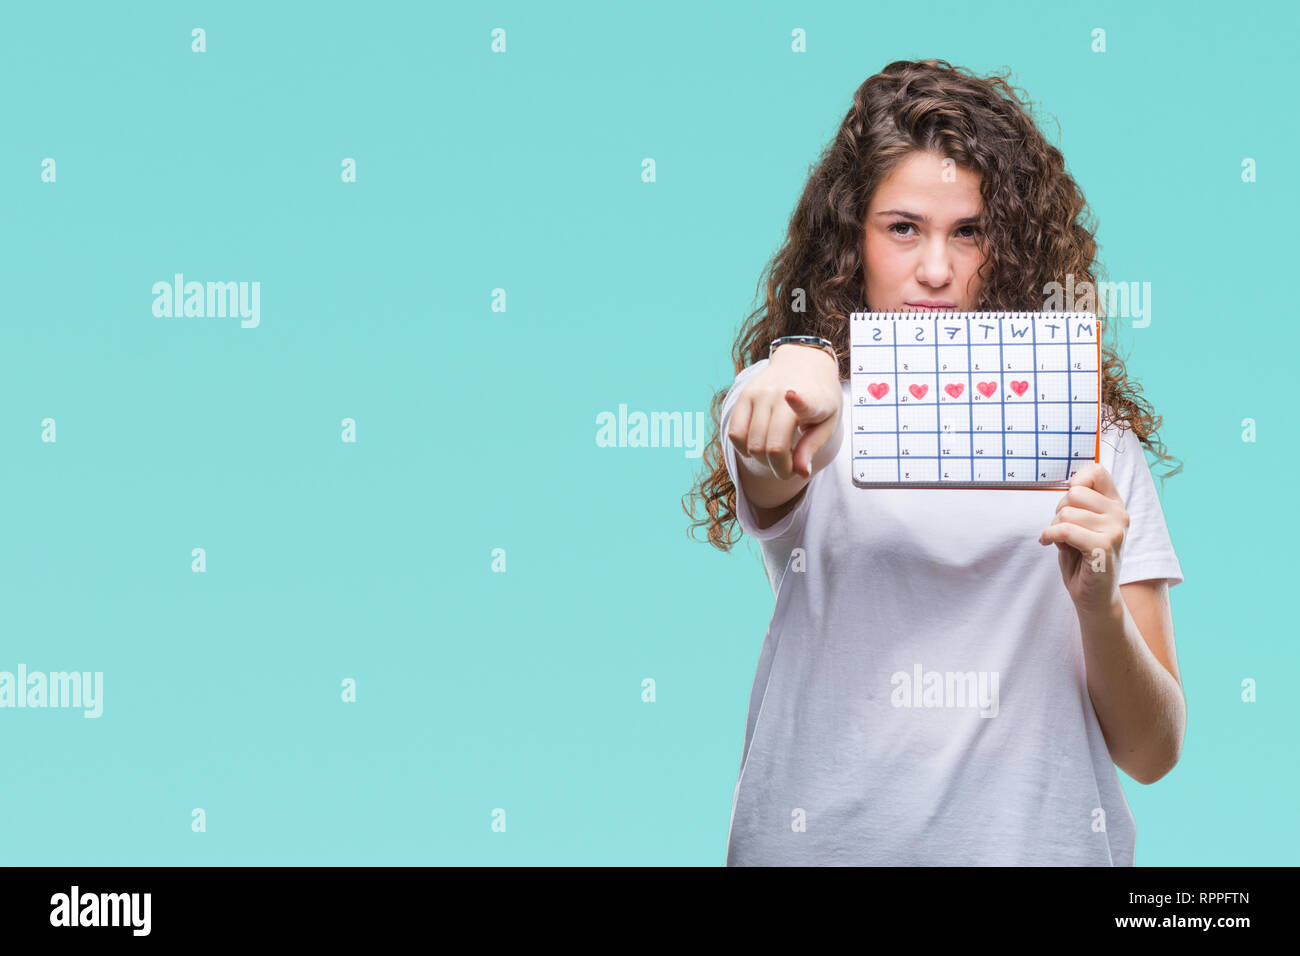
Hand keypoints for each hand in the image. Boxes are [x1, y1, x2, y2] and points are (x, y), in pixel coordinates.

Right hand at [727, 345, 840, 479]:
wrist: (803, 362)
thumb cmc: (818, 398)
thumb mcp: (827, 422)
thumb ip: (812, 448)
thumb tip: (801, 472)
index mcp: (813, 398)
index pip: (804, 401)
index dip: (798, 401)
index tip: (790, 395)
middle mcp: (782, 393)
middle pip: (771, 447)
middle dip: (780, 469)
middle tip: (790, 467)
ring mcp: (759, 393)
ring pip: (751, 445)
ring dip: (763, 461)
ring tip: (776, 457)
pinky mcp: (744, 395)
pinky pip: (734, 434)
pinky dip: (744, 449)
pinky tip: (758, 446)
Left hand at [1038, 463, 1128, 616]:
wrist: (1095, 598)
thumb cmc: (1082, 559)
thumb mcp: (1081, 526)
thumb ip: (1077, 505)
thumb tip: (1068, 485)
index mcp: (1115, 505)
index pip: (1097, 471)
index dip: (1076, 479)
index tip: (1068, 498)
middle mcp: (1120, 514)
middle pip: (1074, 492)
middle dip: (1059, 510)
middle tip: (1061, 528)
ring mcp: (1115, 531)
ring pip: (1066, 513)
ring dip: (1054, 527)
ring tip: (1061, 540)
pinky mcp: (1104, 547)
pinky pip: (1065, 530)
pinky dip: (1050, 536)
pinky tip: (1048, 543)